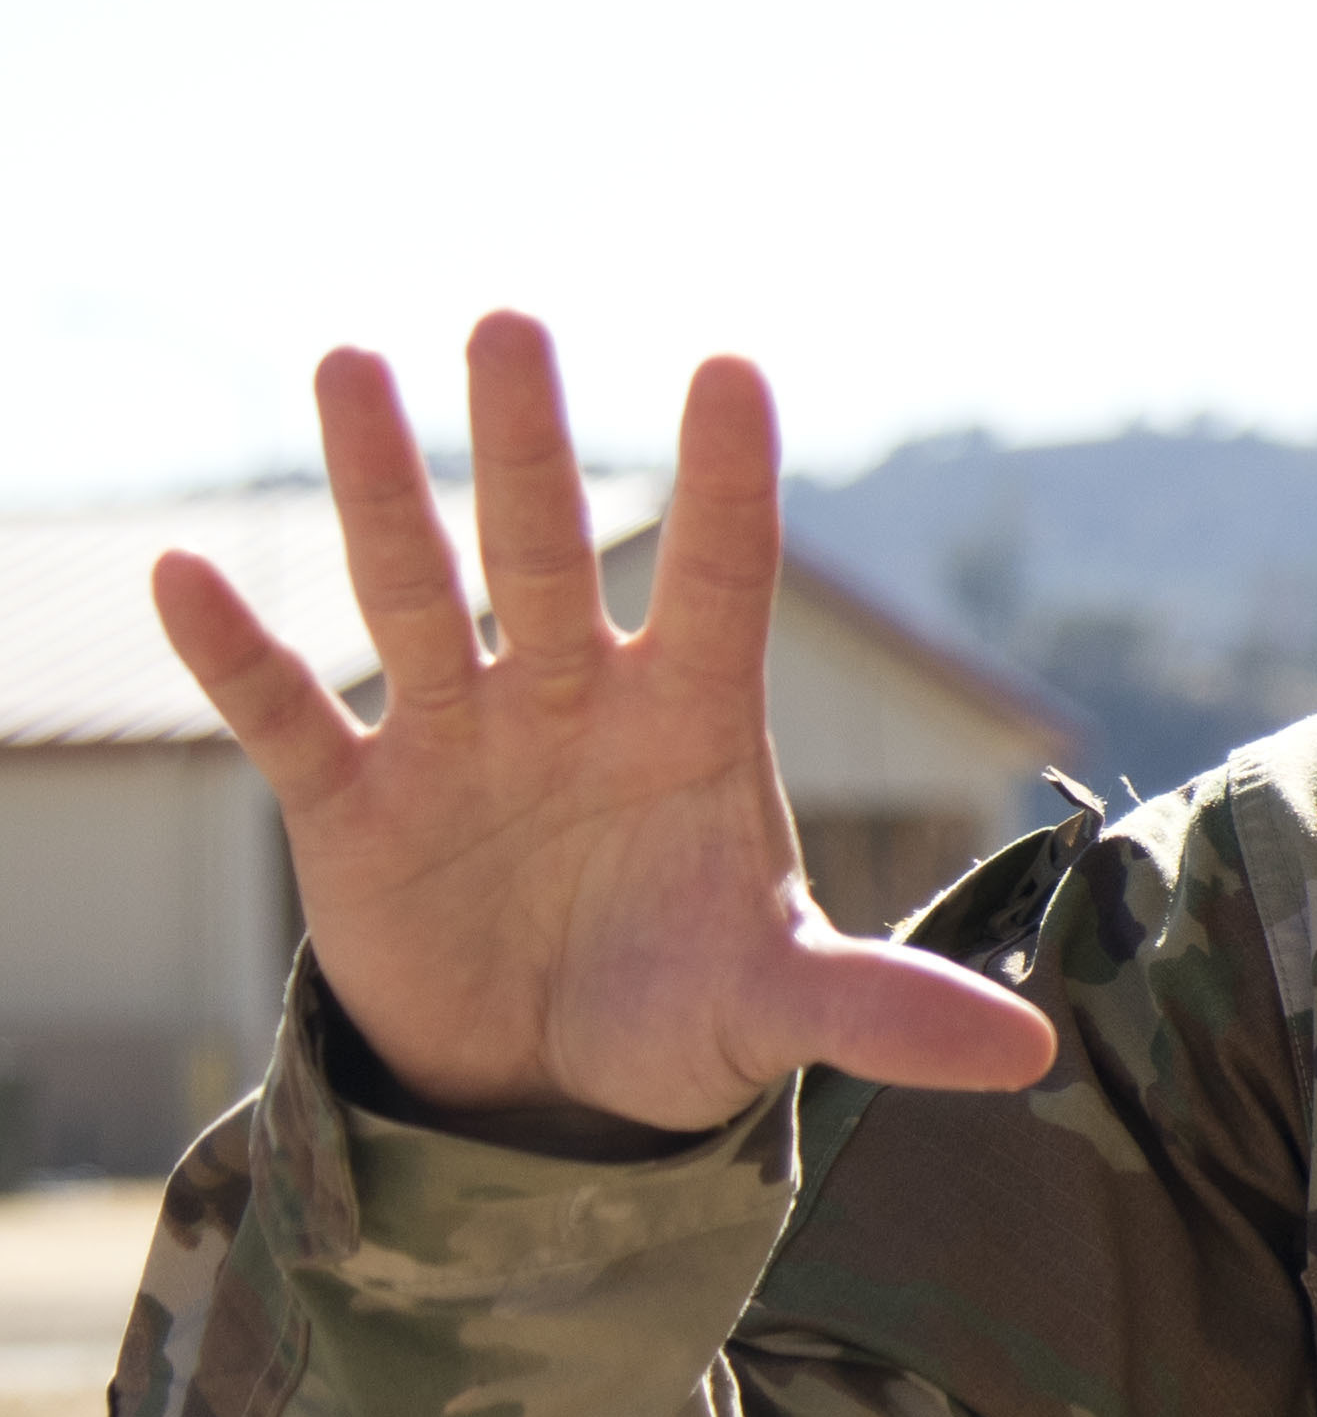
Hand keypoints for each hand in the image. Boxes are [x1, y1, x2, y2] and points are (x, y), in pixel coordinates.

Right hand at [147, 315, 1058, 1138]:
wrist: (549, 1092)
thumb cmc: (682, 1015)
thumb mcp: (779, 1011)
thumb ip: (887, 1011)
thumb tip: (1031, 1050)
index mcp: (694, 724)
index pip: (725, 578)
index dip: (728, 484)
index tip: (731, 368)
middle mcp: (573, 702)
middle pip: (549, 551)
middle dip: (528, 447)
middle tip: (512, 325)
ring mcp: (459, 740)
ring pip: (414, 589)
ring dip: (379, 486)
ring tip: (346, 363)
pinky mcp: (353, 805)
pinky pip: (284, 713)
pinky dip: (235, 651)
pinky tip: (185, 570)